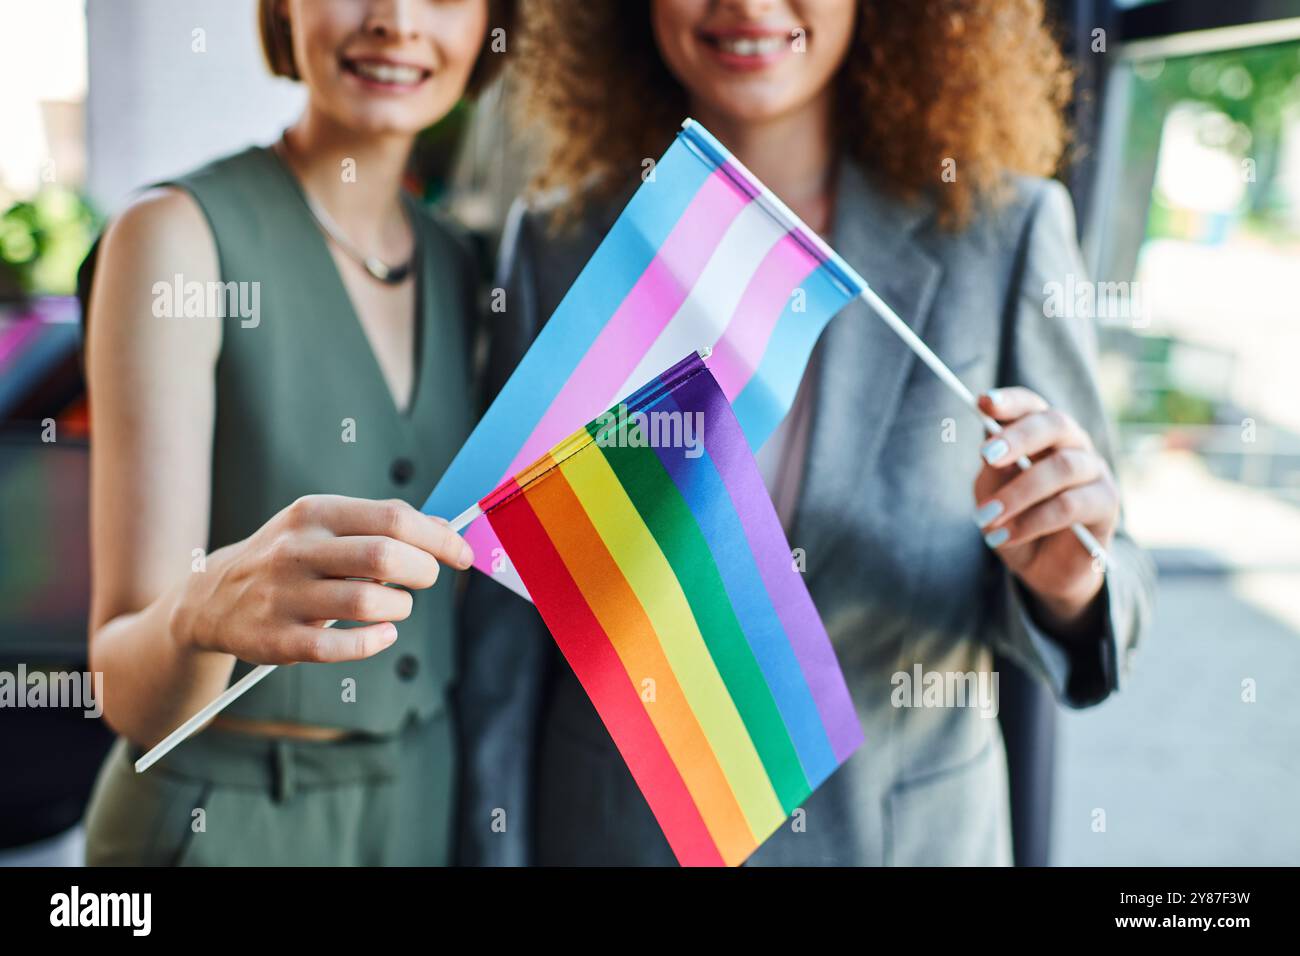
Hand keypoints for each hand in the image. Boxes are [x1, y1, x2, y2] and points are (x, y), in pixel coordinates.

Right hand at [171, 495, 472, 663]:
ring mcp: (284, 595)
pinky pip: (340, 646)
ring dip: (399, 608)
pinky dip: (374, 642)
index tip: (462, 556)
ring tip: (396, 607)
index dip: (438, 540)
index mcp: (315, 513)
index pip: (394, 518)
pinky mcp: (277, 639)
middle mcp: (297, 550)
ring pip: (367, 602)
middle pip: (384, 556)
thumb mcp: (326, 526)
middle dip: (422, 572)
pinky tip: (382, 634)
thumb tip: (447, 531)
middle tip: (424, 581)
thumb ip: (384, 525)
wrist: (212, 597)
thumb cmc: (290, 558)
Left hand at [972, 388, 1117, 628]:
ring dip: (1018, 493)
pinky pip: (1070, 505)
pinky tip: (1004, 537)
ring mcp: (1094, 471)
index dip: (1011, 401)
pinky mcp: (1106, 503)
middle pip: (1055, 424)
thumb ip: (993, 471)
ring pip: (1063, 467)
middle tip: (986, 456)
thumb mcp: (992, 496)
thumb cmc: (1016, 522)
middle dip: (1018, 437)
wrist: (1044, 570)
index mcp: (1042, 436)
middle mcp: (1073, 445)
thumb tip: (989, 445)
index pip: (1032, 405)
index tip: (982, 403)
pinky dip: (1032, 521)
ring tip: (985, 517)